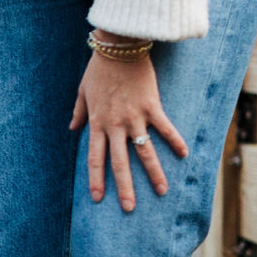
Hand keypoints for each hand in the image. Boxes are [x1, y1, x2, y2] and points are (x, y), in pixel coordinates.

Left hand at [69, 37, 188, 211]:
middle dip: (124, 187)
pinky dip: (175, 141)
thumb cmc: (99, 69)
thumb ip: (78, 113)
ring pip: (144, 151)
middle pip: (119, 162)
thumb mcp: (82, 92)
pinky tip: (184, 156)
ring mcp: (135, 117)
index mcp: (97, 124)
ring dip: (153, 173)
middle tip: (129, 208)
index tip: (99, 199)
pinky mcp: (152, 106)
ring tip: (162, 191)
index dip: (96, 180)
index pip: (95, 159)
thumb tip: (72, 128)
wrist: (119, 48)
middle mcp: (115, 125)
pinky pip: (165, 128)